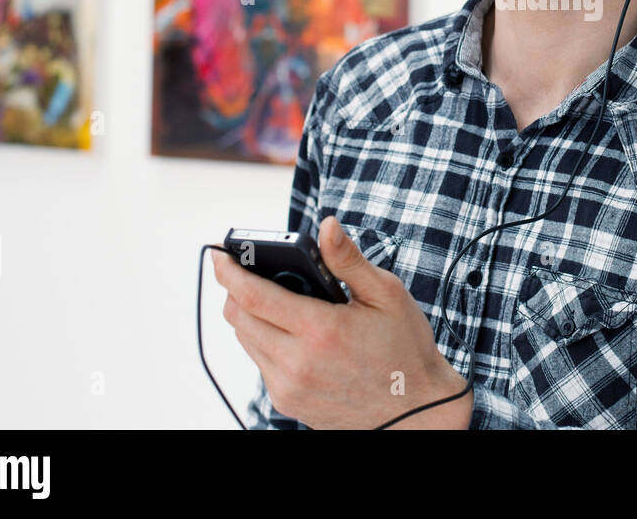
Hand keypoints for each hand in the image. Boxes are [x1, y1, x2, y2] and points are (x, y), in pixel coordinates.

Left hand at [211, 216, 472, 428]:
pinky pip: (260, 363)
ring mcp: (289, 387)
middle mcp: (296, 363)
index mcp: (319, 330)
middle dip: (236, 288)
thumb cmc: (406, 349)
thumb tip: (326, 226)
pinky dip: (264, 340)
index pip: (252, 295)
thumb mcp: (386, 294)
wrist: (416, 411)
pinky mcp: (288, 403)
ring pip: (245, 340)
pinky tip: (291, 331)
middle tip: (248, 270)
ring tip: (273, 298)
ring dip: (249, 314)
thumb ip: (349, 259)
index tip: (220, 253)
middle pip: (239, 317)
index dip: (229, 270)